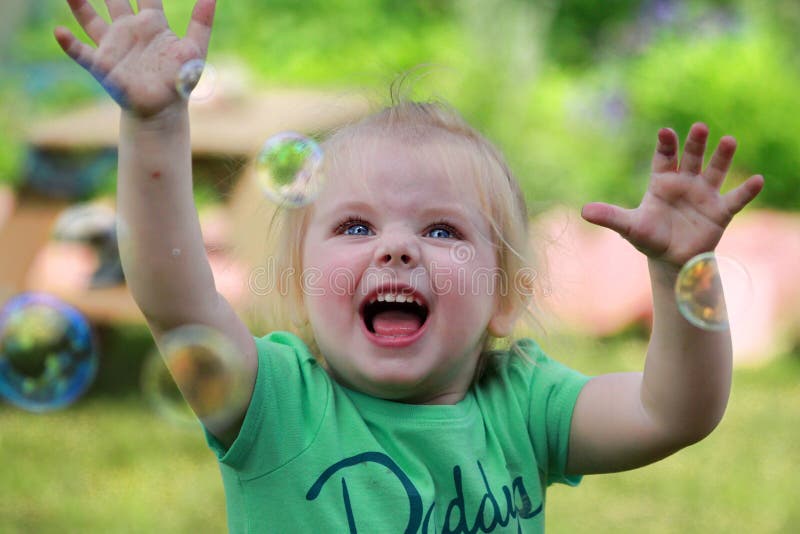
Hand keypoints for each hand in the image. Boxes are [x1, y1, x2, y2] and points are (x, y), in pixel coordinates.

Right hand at [54, 0, 215, 117]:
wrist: (164, 109)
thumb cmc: (179, 79)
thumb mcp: (194, 50)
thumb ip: (201, 23)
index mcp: (151, 23)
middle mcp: (128, 29)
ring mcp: (113, 46)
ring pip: (90, 19)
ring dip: (79, 5)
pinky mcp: (103, 65)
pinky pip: (81, 52)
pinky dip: (69, 44)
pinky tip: (60, 31)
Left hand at [581, 123, 763, 267]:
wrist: (672, 259)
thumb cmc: (650, 237)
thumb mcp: (629, 227)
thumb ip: (610, 217)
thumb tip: (583, 212)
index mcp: (661, 181)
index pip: (664, 158)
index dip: (665, 145)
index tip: (665, 132)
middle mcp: (685, 182)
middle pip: (691, 158)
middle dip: (695, 143)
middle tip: (699, 127)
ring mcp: (704, 194)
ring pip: (715, 171)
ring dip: (722, 157)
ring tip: (729, 140)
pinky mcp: (720, 211)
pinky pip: (735, 199)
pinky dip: (746, 191)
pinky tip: (757, 180)